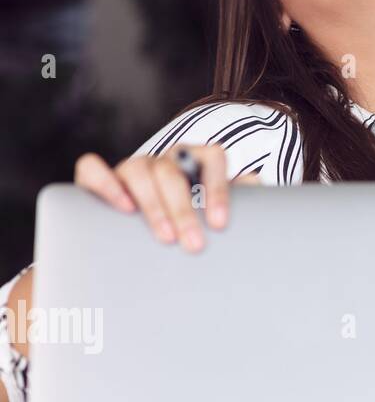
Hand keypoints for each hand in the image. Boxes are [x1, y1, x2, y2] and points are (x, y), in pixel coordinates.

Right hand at [73, 146, 255, 252]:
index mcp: (196, 160)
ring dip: (152, 204)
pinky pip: (92, 168)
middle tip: (193, 244)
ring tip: (165, 237)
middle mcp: (164, 160)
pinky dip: (106, 184)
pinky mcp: (96, 177)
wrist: (145, 235)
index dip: (217, 188)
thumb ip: (240, 199)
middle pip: (173, 171)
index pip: (212, 157)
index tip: (220, 224)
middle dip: (184, 210)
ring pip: (138, 169)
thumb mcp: (216, 213)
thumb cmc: (192, 222)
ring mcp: (131, 166)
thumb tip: (255, 183)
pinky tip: (123, 209)